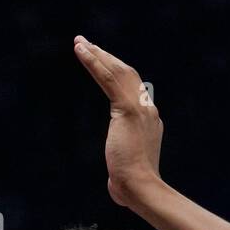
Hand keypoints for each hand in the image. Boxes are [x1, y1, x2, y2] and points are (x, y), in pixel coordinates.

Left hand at [73, 36, 162, 206]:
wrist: (141, 187)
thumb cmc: (132, 187)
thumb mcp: (125, 171)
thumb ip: (121, 168)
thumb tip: (115, 185)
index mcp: (149, 121)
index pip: (132, 90)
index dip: (117, 74)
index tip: (103, 64)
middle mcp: (147, 109)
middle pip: (127, 74)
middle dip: (107, 58)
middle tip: (88, 45)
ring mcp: (140, 107)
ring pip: (117, 72)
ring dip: (98, 54)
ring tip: (80, 42)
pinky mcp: (127, 109)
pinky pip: (108, 79)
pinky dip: (94, 62)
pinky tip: (81, 51)